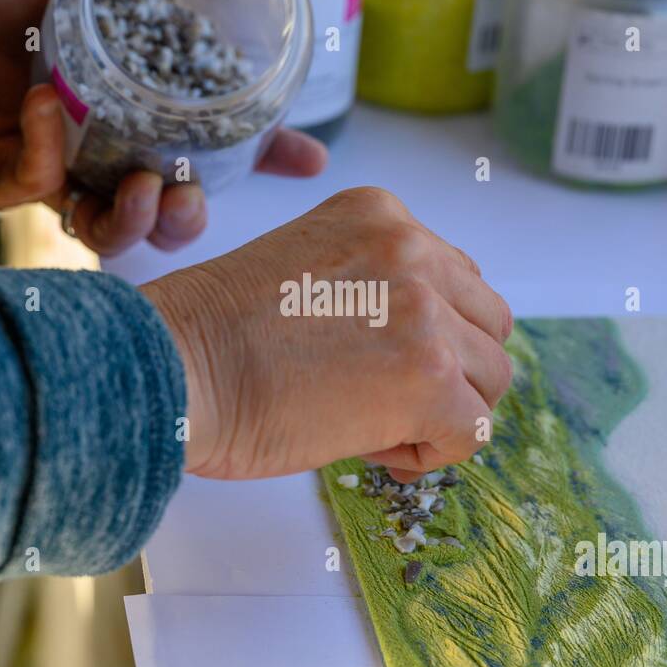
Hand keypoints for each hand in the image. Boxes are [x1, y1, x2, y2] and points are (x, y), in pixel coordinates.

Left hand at [0, 0, 326, 254]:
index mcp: (130, 103)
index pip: (211, 143)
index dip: (262, 157)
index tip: (307, 161)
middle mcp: (99, 144)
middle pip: (164, 209)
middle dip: (190, 220)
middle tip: (194, 199)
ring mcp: (54, 169)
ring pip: (109, 228)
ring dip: (136, 222)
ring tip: (144, 193)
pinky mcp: (4, 182)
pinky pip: (41, 187)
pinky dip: (51, 152)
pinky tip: (47, 105)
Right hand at [140, 187, 513, 482]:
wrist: (175, 367)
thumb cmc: (211, 337)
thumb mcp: (306, 269)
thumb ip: (369, 290)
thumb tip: (413, 355)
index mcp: (380, 215)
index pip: (454, 279)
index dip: (425, 334)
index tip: (377, 363)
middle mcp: (412, 248)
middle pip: (487, 323)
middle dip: (450, 369)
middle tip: (386, 401)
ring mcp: (426, 311)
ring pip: (491, 376)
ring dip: (447, 411)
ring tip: (379, 427)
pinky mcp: (429, 376)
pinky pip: (476, 428)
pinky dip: (437, 451)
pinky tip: (380, 449)